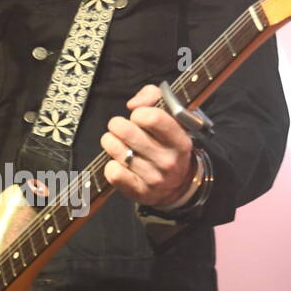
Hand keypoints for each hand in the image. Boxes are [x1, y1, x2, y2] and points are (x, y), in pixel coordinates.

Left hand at [100, 83, 194, 207]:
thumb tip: (133, 104)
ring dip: (110, 142)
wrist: (179, 184)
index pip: (153, 118)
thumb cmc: (168, 143)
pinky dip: (110, 165)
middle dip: (117, 125)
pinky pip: (114, 174)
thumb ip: (153, 97)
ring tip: (114, 141)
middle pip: (128, 133)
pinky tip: (117, 162)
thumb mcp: (170, 115)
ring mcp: (154, 179)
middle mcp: (169, 161)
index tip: (137, 116)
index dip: (138, 113)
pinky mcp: (140, 192)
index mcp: (180, 140)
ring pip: (117, 151)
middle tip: (118, 126)